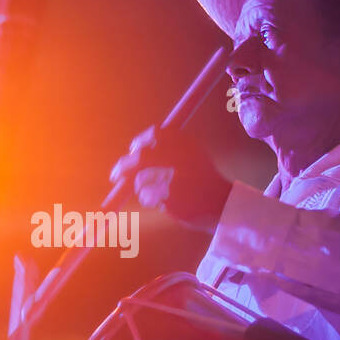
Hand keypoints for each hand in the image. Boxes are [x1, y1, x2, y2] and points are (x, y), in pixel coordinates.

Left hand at [108, 126, 232, 234]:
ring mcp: (174, 177)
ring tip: (161, 194)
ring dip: (142, 189)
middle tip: (115, 175)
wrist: (225, 205)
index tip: (133, 150)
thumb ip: (167, 149)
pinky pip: (146, 197)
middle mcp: (180, 156)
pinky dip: (149, 201)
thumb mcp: (192, 156)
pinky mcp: (169, 196)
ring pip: (140, 181)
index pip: (156, 134)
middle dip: (123, 166)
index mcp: (187, 143)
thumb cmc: (204, 181)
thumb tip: (133, 154)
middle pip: (140, 157)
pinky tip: (167, 204)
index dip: (140, 142)